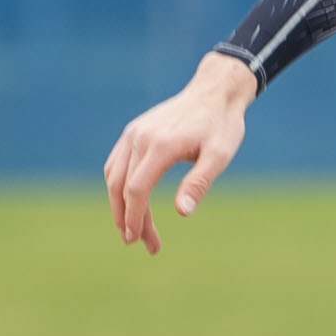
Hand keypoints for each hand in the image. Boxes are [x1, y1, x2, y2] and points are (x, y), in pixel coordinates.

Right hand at [104, 52, 258, 253]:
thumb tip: (182, 213)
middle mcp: (140, 138)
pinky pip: (115, 164)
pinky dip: (117, 187)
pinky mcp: (133, 132)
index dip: (135, 219)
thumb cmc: (221, 125)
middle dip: (127, 219)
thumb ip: (199, 183)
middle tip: (140, 243)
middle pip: (121, 187)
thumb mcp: (219, 155)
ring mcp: (133, 133)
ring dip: (119, 206)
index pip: (136, 190)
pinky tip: (127, 202)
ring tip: (131, 229)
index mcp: (160, 146)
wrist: (215, 91)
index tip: (140, 241)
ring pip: (114, 177)